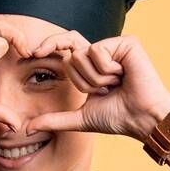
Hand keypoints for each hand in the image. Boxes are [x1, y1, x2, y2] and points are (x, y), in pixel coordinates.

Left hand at [20, 31, 169, 140]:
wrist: (141, 119)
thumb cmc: (118, 118)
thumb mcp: (81, 118)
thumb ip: (55, 120)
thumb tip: (28, 128)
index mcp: (92, 65)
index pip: (66, 48)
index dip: (49, 46)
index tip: (31, 53)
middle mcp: (102, 53)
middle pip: (71, 53)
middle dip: (83, 81)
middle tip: (104, 91)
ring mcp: (115, 46)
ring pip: (82, 55)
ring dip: (96, 79)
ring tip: (117, 85)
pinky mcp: (126, 42)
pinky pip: (98, 51)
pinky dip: (107, 70)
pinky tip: (124, 76)